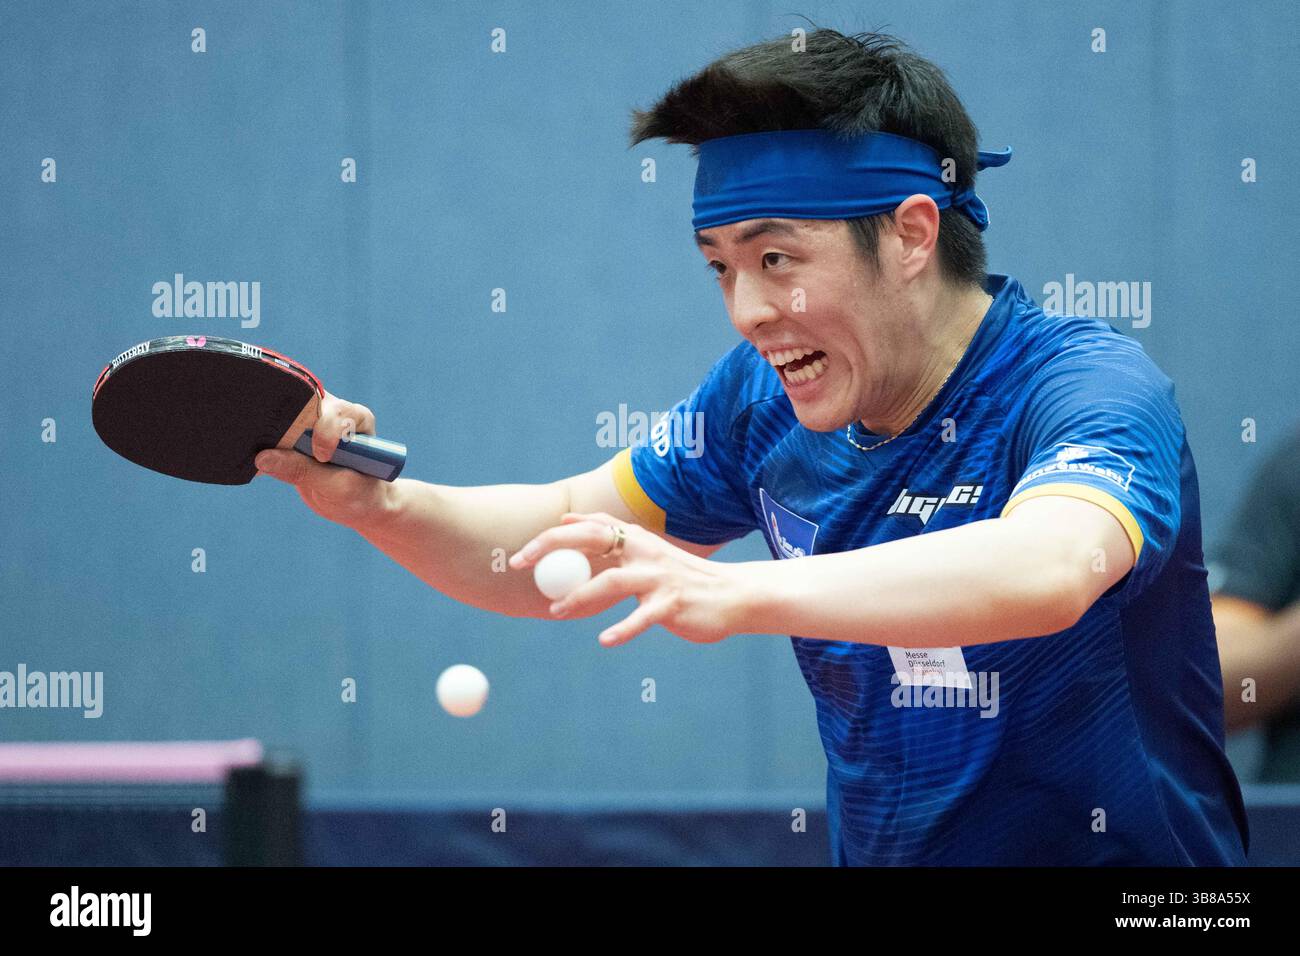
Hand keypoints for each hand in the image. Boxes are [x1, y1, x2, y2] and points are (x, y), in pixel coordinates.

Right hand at [254, 392, 392, 529]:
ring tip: (254, 446)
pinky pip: (271, 429)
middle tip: (272, 441)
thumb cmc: (358, 494)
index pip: (337, 411)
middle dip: (287, 420)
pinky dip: (259, 439)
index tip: (322, 456)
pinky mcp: (291, 434)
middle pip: (305, 403)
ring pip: (284, 413)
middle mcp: (333, 412)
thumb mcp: (338, 488)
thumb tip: (261, 458)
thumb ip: (303, 471)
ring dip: (268, 428)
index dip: (326, 429)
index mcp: (356, 420)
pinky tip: (249, 452)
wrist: (356, 504)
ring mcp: (310, 421)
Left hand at [508, 511, 748, 646]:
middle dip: (551, 548)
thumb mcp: (648, 560)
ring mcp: (657, 577)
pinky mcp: (672, 603)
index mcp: (635, 539)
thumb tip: (575, 548)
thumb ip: (616, 553)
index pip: (589, 527)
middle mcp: (643, 551)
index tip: (523, 552)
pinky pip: (641, 618)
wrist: (733, 595)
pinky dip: (622, 629)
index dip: (553, 535)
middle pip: (590, 541)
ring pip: (610, 581)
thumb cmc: (683, 582)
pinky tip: (606, 640)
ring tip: (555, 611)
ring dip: (578, 596)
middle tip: (519, 565)